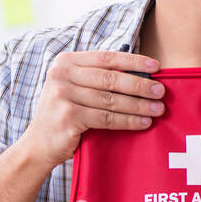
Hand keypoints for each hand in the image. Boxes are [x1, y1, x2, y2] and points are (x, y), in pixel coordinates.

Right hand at [20, 50, 162, 169]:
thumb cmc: (63, 113)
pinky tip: (143, 123)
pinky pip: (106, 118)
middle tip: (161, 91)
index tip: (156, 66)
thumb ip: (97, 77)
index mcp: (65, 62)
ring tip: (157, 109)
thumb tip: (141, 73)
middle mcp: (61, 75)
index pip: (106, 57)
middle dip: (140, 84)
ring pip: (111, 100)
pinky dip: (128, 121)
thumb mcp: (74, 87)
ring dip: (138, 105)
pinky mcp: (68, 117)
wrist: (38, 144)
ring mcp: (63, 96)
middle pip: (110, 78)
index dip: (133, 61)